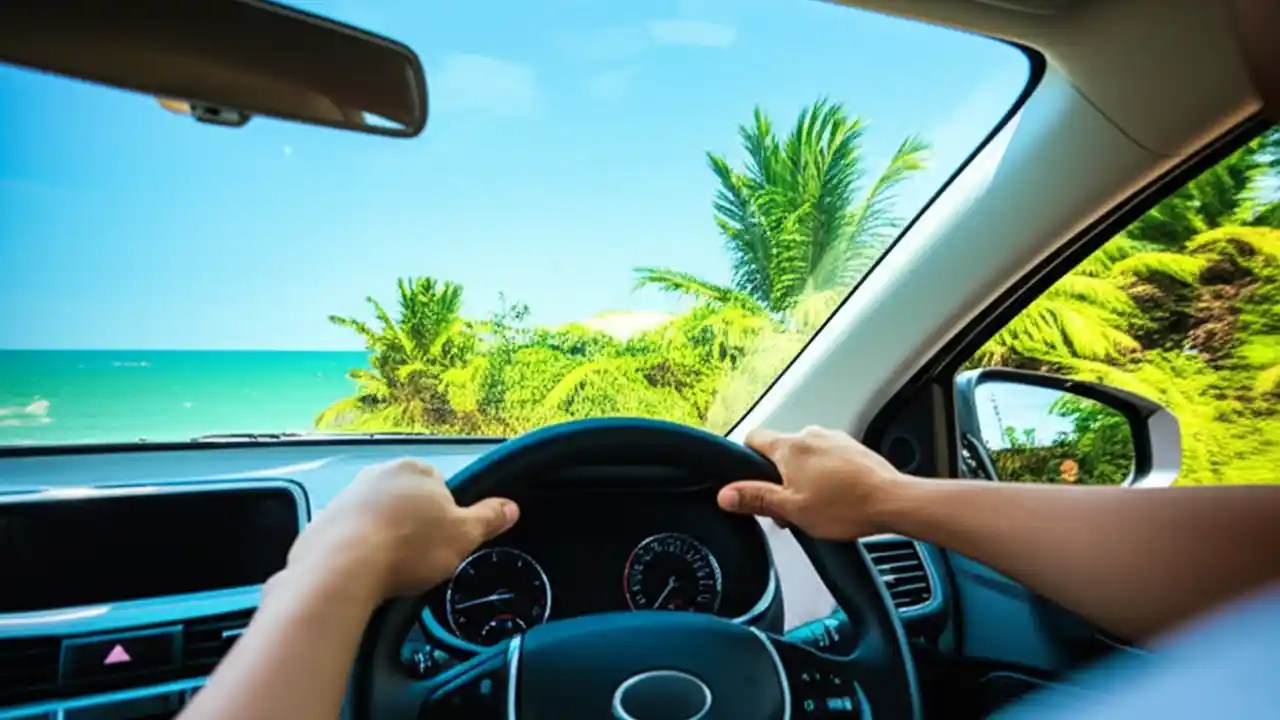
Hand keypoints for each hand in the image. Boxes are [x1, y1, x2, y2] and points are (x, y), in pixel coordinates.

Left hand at [286, 458, 518, 600]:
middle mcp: (379, 473)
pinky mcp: (323, 520)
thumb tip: (511, 506)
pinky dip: (357, 550)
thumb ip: (489, 518)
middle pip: (407, 500)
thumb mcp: (464, 535)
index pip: (441, 487)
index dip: (445, 516)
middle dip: (413, 524)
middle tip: (418, 557)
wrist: (342, 567)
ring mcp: (347, 495)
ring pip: (377, 516)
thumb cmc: (410, 547)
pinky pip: (349, 534)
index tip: (442, 541)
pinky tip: (363, 572)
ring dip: (384, 536)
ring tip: (390, 569)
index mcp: (416, 469)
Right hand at [717, 426, 904, 539]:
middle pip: (781, 450)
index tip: (751, 478)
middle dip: (780, 476)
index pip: (753, 438)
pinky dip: (827, 473)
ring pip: (806, 454)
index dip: (746, 458)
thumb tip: (725, 494)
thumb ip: (756, 498)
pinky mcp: (854, 448)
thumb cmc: (845, 506)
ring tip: (817, 504)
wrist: (892, 501)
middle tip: (789, 505)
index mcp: (789, 446)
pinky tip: (836, 496)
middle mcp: (810, 435)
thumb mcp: (791, 509)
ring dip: (804, 475)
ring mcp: (835, 439)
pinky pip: (829, 457)